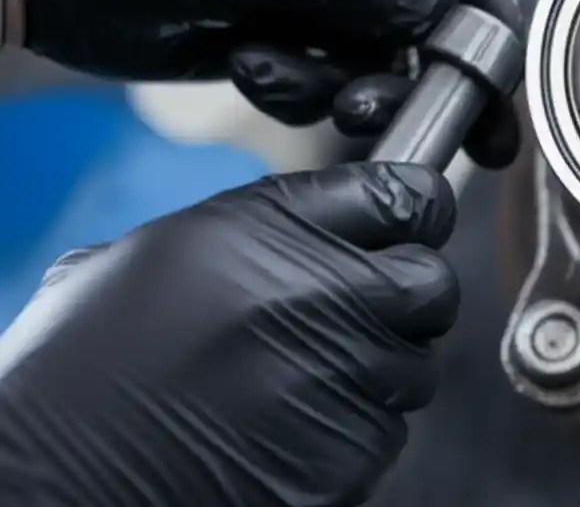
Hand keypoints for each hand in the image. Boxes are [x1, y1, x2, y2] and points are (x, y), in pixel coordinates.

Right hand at [0, 163, 458, 505]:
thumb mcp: (152, 258)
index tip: (406, 223)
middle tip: (362, 314)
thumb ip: (257, 233)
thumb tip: (320, 231)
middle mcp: (320, 295)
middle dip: (408, 297)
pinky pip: (387, 430)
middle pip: (432, 279)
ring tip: (302, 382)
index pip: (405, 194)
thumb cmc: (82, 371)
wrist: (55, 481)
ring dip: (381, 370)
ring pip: (418, 363)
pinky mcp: (348, 452)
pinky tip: (291, 431)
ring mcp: (342, 377)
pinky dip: (353, 430)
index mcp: (268, 230)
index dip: (412, 208)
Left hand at [15, 0, 521, 164]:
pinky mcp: (273, 45)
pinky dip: (292, 89)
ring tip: (319, 92)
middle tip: (470, 134)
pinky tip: (247, 65)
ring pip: (372, 65)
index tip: (508, 58)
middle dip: (437, 76)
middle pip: (424, 19)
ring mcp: (305, 2)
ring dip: (354, 90)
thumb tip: (436, 7)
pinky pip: (316, 84)